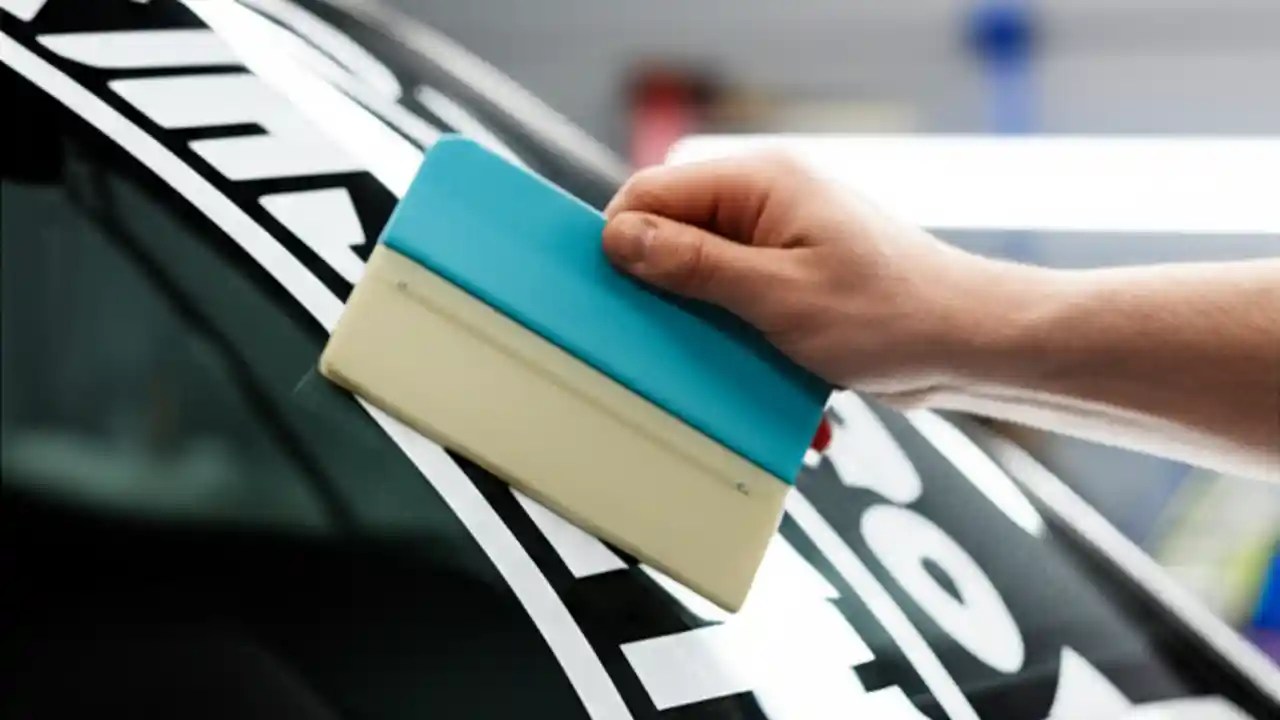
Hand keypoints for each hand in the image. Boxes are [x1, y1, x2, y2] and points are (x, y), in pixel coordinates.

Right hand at [601, 154, 1016, 402]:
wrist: (968, 344)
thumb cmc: (891, 315)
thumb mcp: (778, 295)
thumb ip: (694, 264)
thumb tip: (618, 238)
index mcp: (760, 183)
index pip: (652, 192)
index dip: (623, 242)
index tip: (619, 298)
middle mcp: (765, 202)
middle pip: (672, 235)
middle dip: (667, 294)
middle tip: (674, 341)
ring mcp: (779, 240)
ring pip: (701, 277)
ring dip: (709, 329)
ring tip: (736, 365)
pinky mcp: (792, 278)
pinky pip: (738, 302)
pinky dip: (744, 342)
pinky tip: (773, 376)